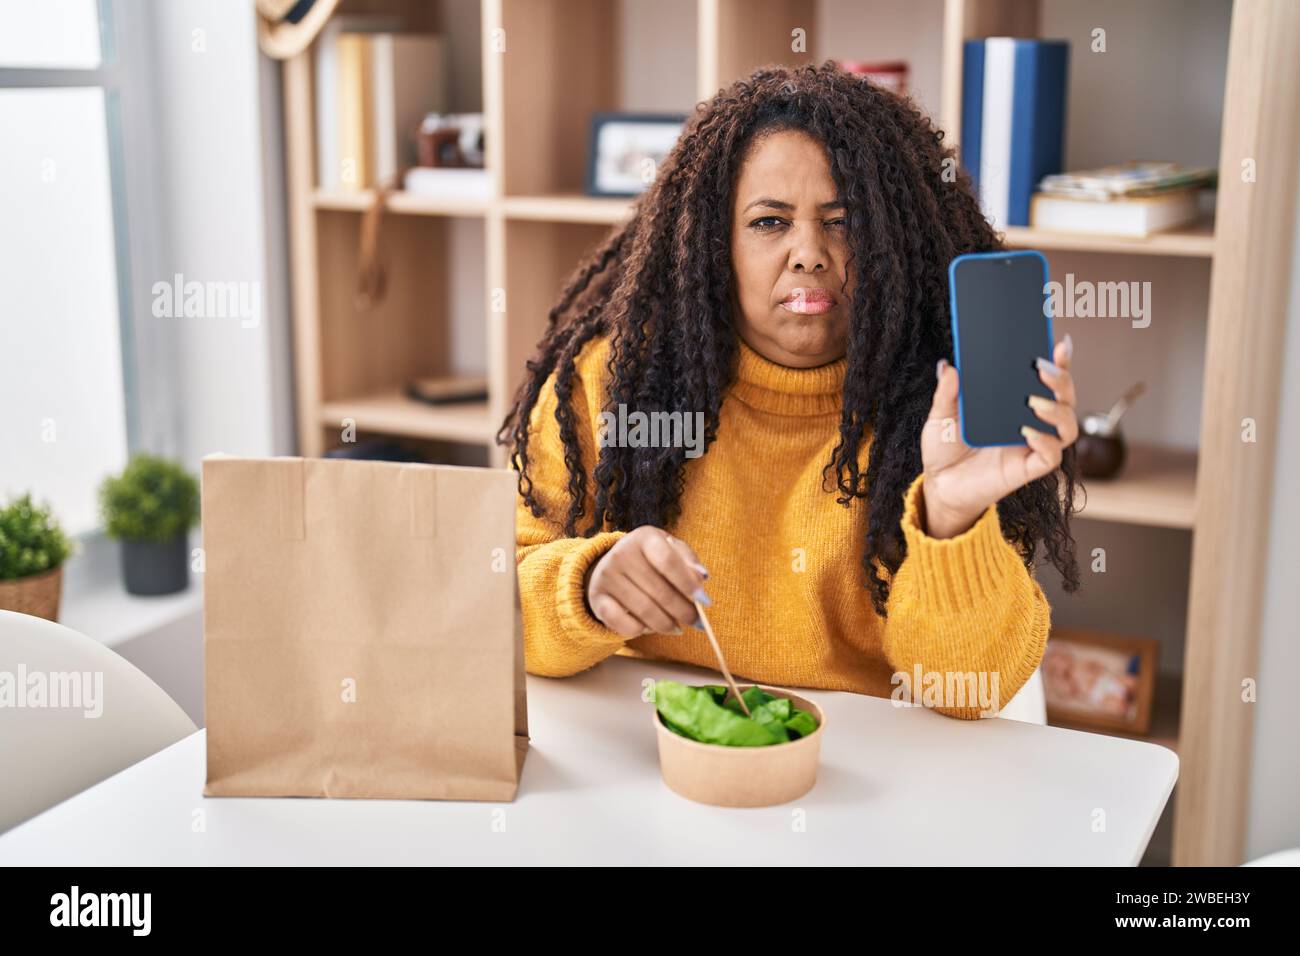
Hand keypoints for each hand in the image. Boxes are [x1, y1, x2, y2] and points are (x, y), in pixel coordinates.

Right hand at [585, 526, 709, 636]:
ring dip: (667, 625)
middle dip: (683, 611)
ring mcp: (606, 576)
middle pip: (660, 591)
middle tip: (697, 623)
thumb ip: (688, 561)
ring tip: (678, 628)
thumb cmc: (651, 559)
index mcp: (644, 538)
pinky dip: (641, 631)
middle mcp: (622, 553)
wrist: (611, 565)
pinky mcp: (597, 598)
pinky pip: (623, 623)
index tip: (705, 602)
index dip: (688, 584)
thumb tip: (703, 577)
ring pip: (644, 610)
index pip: (668, 562)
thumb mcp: (670, 550)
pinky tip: (651, 628)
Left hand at [920, 333, 1078, 537]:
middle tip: (1042, 367)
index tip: (1059, 341)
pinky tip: (1027, 432)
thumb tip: (949, 367)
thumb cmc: (945, 448)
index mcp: (1015, 402)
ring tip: (1034, 401)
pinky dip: (1044, 442)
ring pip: (1068, 426)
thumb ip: (946, 393)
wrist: (939, 484)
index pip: (1046, 378)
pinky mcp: (1027, 469)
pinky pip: (1051, 456)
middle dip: (1061, 378)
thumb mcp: (940, 416)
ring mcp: (1032, 445)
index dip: (1059, 360)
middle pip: (1065, 397)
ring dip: (1058, 410)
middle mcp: (1031, 421)